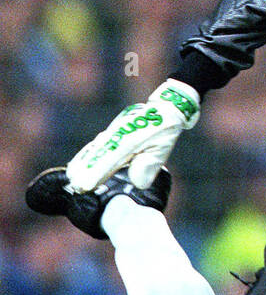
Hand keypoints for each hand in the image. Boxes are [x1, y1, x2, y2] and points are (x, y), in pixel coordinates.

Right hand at [66, 79, 199, 192]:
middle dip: (86, 170)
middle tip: (75, 186)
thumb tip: (137, 182)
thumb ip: (149, 164)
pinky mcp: (112, 132)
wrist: (163, 108)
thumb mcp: (163, 146)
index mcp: (131, 138)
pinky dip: (86, 154)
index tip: (85, 185)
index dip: (97, 173)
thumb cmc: (164, 129)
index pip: (111, 158)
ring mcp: (114, 132)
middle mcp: (118, 134)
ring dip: (83, 163)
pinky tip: (78, 164)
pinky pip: (96, 145)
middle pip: (98, 154)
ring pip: (95, 149)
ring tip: (71, 177)